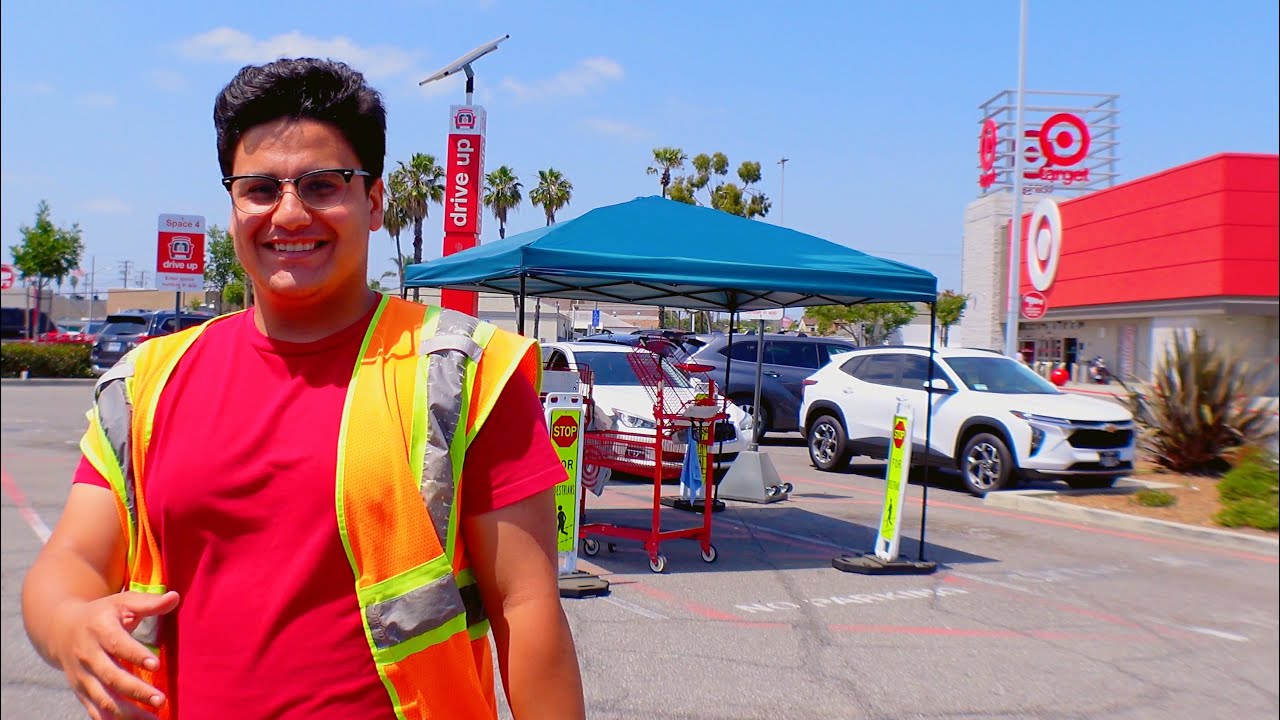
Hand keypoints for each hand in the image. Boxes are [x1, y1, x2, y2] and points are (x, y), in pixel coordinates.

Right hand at [52, 590, 178, 719]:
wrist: (61, 630)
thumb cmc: (102, 614)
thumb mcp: (122, 602)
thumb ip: (148, 602)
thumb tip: (175, 597)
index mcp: (99, 630)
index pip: (118, 645)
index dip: (136, 655)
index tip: (157, 666)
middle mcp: (88, 655)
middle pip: (110, 677)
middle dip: (136, 690)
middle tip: (161, 699)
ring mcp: (82, 676)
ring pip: (103, 699)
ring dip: (128, 713)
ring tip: (154, 719)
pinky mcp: (81, 691)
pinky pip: (95, 711)